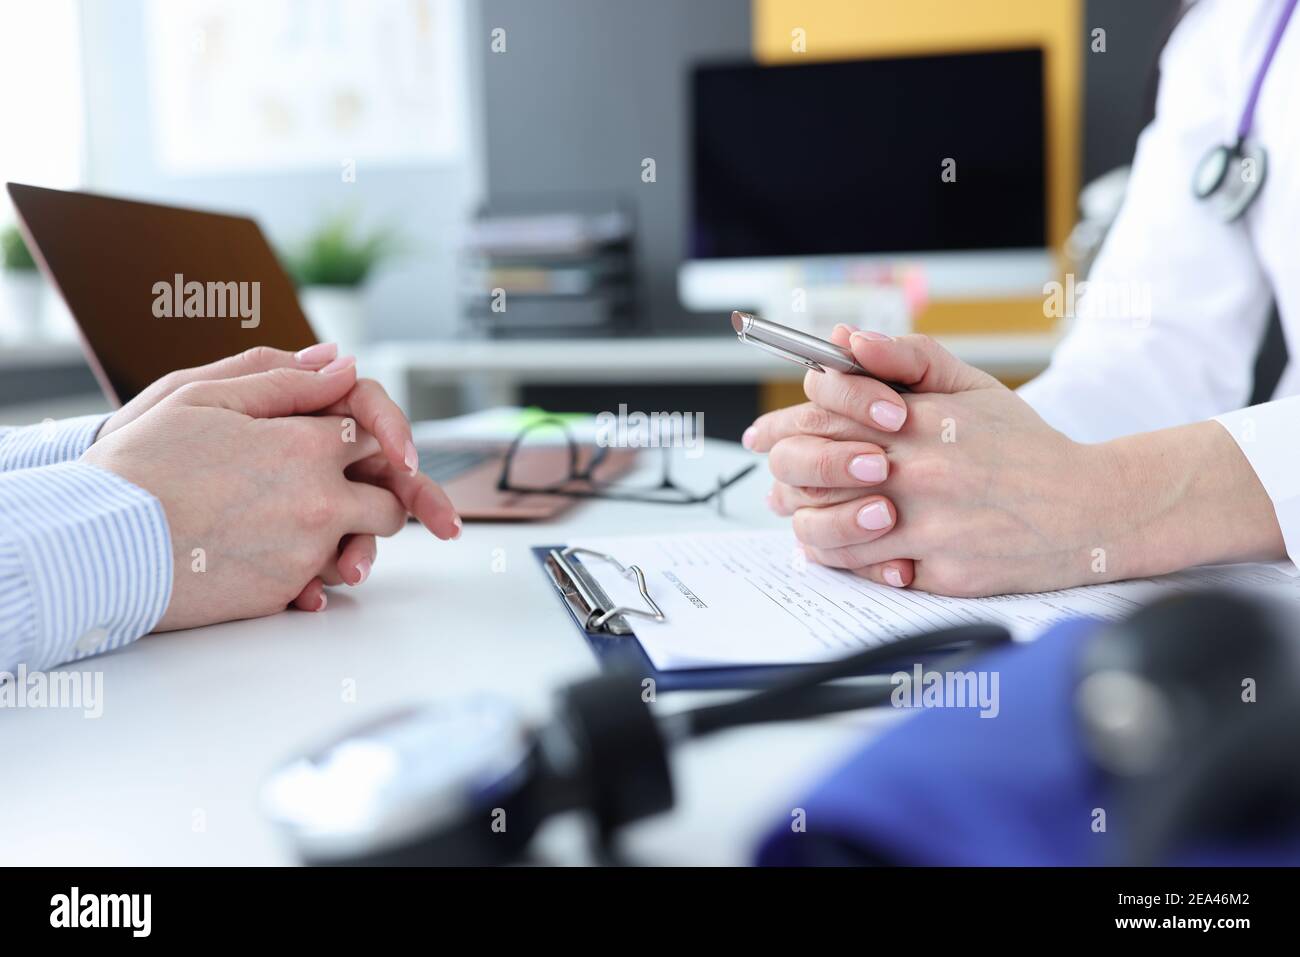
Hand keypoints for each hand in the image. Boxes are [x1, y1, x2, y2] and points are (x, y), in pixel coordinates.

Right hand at [83, 363, 413, 629]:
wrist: (95, 541)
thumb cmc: (141, 463)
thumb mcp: (201, 397)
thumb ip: (282, 380)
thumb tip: (341, 365)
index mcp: (305, 447)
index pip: (374, 436)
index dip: (369, 436)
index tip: (350, 442)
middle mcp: (319, 503)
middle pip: (389, 500)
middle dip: (378, 493)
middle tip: (346, 489)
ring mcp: (304, 555)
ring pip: (363, 547)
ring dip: (350, 537)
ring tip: (303, 526)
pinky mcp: (282, 594)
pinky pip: (323, 585)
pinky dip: (310, 574)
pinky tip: (274, 560)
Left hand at [745, 327, 1238, 595]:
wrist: (1089, 509)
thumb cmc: (1023, 446)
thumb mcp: (971, 385)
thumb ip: (905, 357)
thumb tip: (847, 340)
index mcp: (919, 418)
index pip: (823, 405)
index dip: (788, 415)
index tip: (772, 429)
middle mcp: (917, 470)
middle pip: (806, 469)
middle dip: (785, 468)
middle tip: (785, 473)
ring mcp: (924, 525)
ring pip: (822, 528)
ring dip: (806, 518)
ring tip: (812, 511)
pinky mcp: (935, 571)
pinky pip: (862, 570)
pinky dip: (844, 557)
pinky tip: (851, 542)